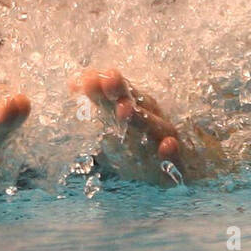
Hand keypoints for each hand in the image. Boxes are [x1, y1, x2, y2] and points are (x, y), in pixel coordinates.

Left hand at [73, 69, 183, 183]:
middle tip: (107, 83)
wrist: (175, 173)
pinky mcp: (176, 167)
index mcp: (140, 109)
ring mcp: (166, 143)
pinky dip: (173, 153)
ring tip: (124, 109)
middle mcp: (154, 121)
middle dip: (122, 93)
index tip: (88, 77)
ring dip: (141, 118)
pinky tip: (167, 146)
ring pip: (157, 127)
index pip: (123, 93)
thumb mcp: (117, 124)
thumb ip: (100, 103)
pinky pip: (177, 160)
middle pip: (140, 104)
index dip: (106, 84)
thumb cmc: (140, 146)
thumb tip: (73, 82)